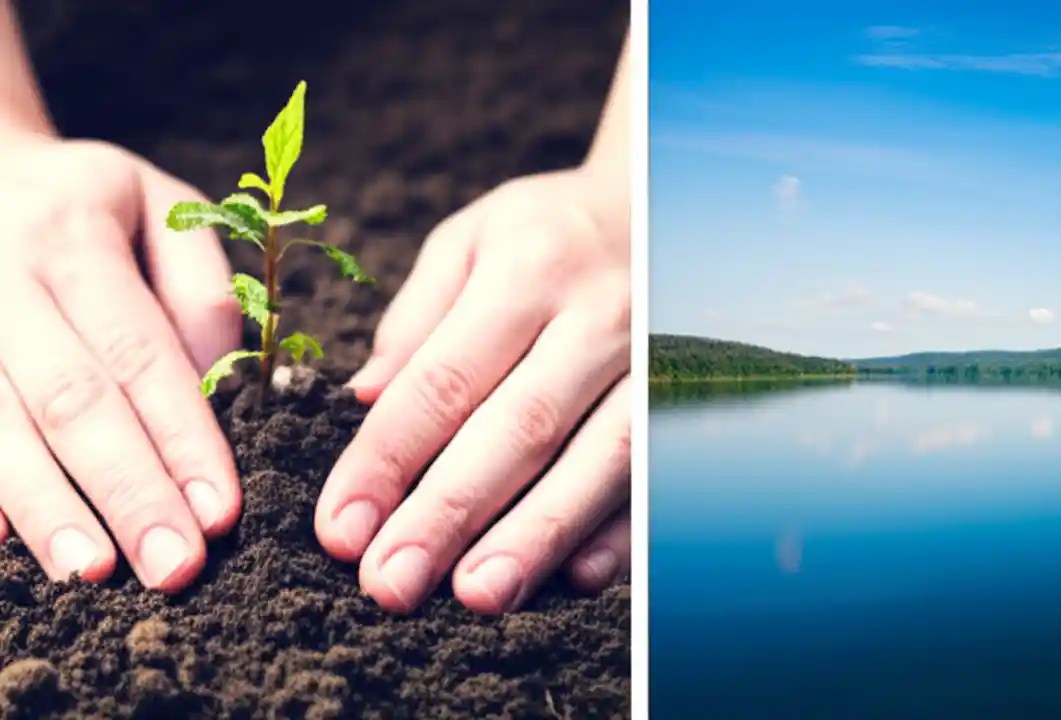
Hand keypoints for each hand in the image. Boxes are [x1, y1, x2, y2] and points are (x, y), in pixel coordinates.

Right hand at [0, 135, 241, 590]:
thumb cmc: (90, 202)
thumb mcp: (162, 207)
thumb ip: (200, 290)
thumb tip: (220, 391)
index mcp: (72, 234)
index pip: (139, 353)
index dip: (181, 437)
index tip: (221, 510)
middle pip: (69, 398)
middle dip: (125, 489)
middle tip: (173, 566)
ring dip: (45, 506)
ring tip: (93, 573)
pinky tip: (5, 544)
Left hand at [314, 167, 630, 612]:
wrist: (660, 208)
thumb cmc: (546, 235)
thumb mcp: (471, 240)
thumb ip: (417, 317)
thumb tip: (365, 399)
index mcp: (529, 270)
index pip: (445, 378)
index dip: (387, 459)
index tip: (341, 528)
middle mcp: (599, 318)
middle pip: (520, 428)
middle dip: (451, 512)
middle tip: (391, 583)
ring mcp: (655, 363)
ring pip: (598, 460)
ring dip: (538, 535)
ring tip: (477, 596)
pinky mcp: (687, 402)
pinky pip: (656, 475)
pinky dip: (621, 531)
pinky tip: (575, 578)